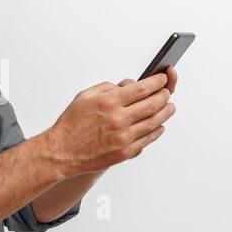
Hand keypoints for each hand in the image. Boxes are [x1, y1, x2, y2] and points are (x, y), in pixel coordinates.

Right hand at [43, 70, 175, 175]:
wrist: (62, 152)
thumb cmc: (72, 124)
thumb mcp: (85, 96)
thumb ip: (108, 87)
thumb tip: (129, 85)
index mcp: (109, 102)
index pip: (142, 88)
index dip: (157, 82)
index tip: (162, 79)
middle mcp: (118, 119)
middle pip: (153, 104)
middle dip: (164, 95)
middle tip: (166, 92)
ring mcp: (123, 138)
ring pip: (155, 122)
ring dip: (166, 112)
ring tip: (169, 107)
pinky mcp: (125, 152)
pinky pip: (148, 139)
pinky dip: (157, 130)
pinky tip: (159, 125)